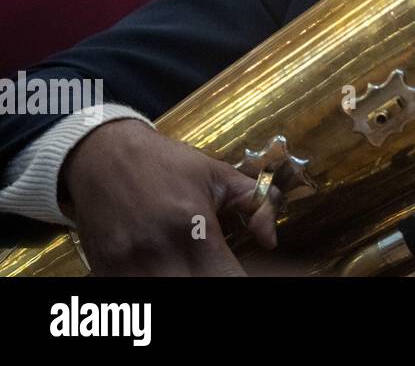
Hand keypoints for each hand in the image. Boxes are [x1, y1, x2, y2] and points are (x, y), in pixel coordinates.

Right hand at [61, 119, 277, 274]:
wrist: (102, 154)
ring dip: (184, 285)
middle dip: (214, 283)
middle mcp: (157, 252)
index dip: (239, 281)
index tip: (246, 274)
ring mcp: (125, 266)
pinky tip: (168, 271)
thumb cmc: (167, 164)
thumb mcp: (219, 174)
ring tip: (195, 269)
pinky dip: (150, 293)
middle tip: (220, 270)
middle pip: (194, 290)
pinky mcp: (104, 271)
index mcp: (191, 227)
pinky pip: (131, 295)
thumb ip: (257, 203)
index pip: (224, 279)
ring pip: (156, 300)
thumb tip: (271, 240)